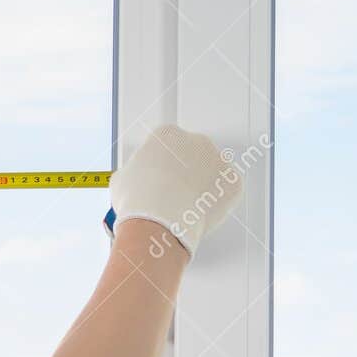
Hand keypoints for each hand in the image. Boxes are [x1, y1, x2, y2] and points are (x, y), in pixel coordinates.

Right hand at [109, 125, 242, 254]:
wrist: (157, 222)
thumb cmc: (138, 201)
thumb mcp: (123, 178)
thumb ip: (137, 172)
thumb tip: (138, 181)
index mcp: (168, 134)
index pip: (169, 144)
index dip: (163, 165)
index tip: (161, 178)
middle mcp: (196, 141)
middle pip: (194, 155)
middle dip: (187, 173)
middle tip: (173, 195)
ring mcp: (218, 160)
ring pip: (212, 173)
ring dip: (203, 186)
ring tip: (185, 208)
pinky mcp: (233, 182)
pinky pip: (226, 192)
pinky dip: (216, 203)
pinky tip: (199, 212)